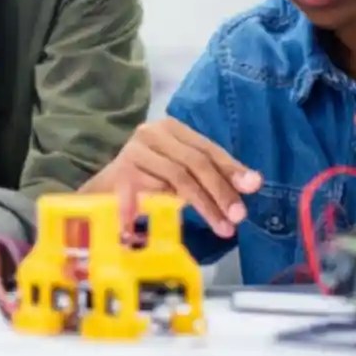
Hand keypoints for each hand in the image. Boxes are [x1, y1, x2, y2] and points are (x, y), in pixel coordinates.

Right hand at [82, 117, 260, 237]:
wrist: (101, 192)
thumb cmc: (148, 181)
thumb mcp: (183, 174)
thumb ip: (213, 176)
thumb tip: (253, 183)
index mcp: (171, 128)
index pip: (208, 148)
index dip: (231, 168)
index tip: (253, 186)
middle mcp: (151, 133)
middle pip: (195, 162)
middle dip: (221, 190)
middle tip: (239, 216)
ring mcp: (134, 153)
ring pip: (178, 178)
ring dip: (204, 205)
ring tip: (222, 227)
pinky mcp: (120, 175)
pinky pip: (151, 194)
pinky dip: (165, 210)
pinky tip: (177, 223)